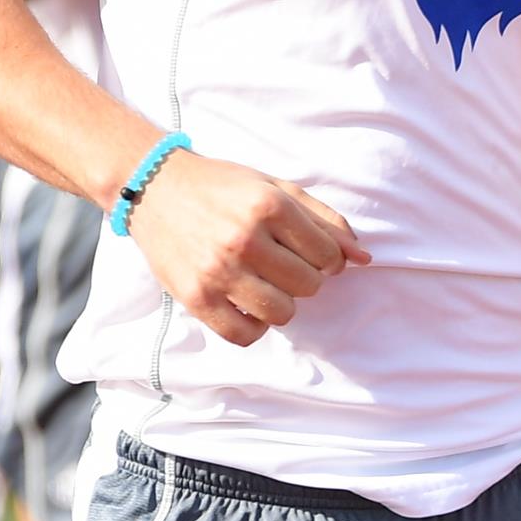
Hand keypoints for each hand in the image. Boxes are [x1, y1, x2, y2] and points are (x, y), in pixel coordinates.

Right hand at [126, 151, 370, 344]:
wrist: (156, 188)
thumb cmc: (223, 185)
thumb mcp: (276, 188)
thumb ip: (323, 219)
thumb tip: (364, 258)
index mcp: (269, 206)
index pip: (329, 254)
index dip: (330, 259)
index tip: (313, 254)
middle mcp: (244, 239)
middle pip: (309, 285)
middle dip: (306, 278)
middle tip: (284, 264)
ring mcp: (218, 271)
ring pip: (283, 313)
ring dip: (283, 303)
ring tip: (267, 283)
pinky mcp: (195, 298)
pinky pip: (245, 335)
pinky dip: (254, 325)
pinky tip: (247, 302)